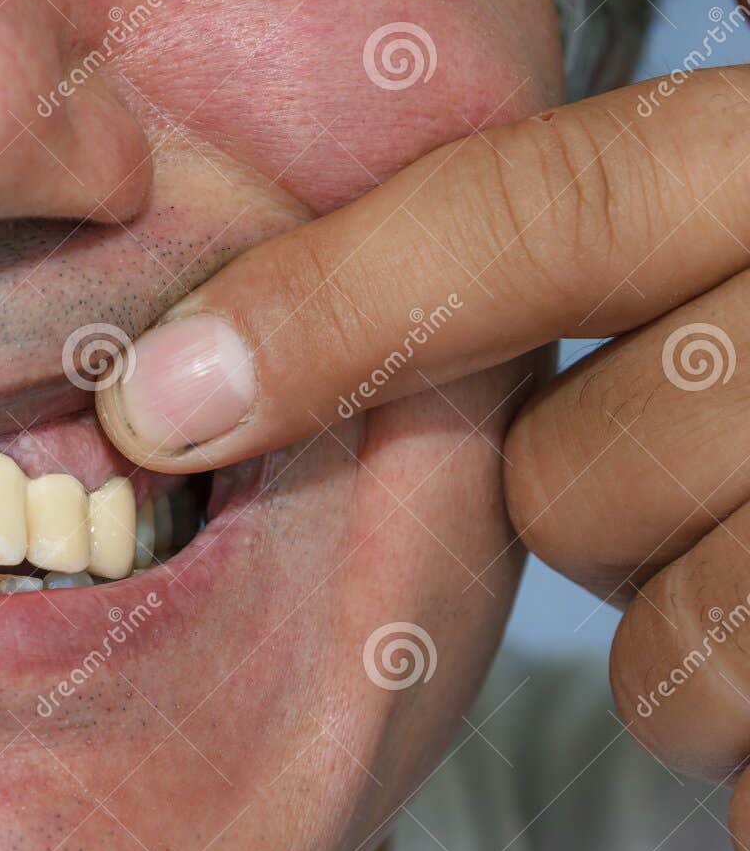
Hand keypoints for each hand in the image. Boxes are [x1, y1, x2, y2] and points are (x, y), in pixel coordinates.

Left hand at [96, 65, 749, 850]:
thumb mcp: (749, 206)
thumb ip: (601, 210)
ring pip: (669, 644)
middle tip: (709, 464)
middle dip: (597, 501)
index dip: (330, 315)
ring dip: (699, 636)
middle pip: (575, 474)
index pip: (536, 224)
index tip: (161, 402)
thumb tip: (314, 259)